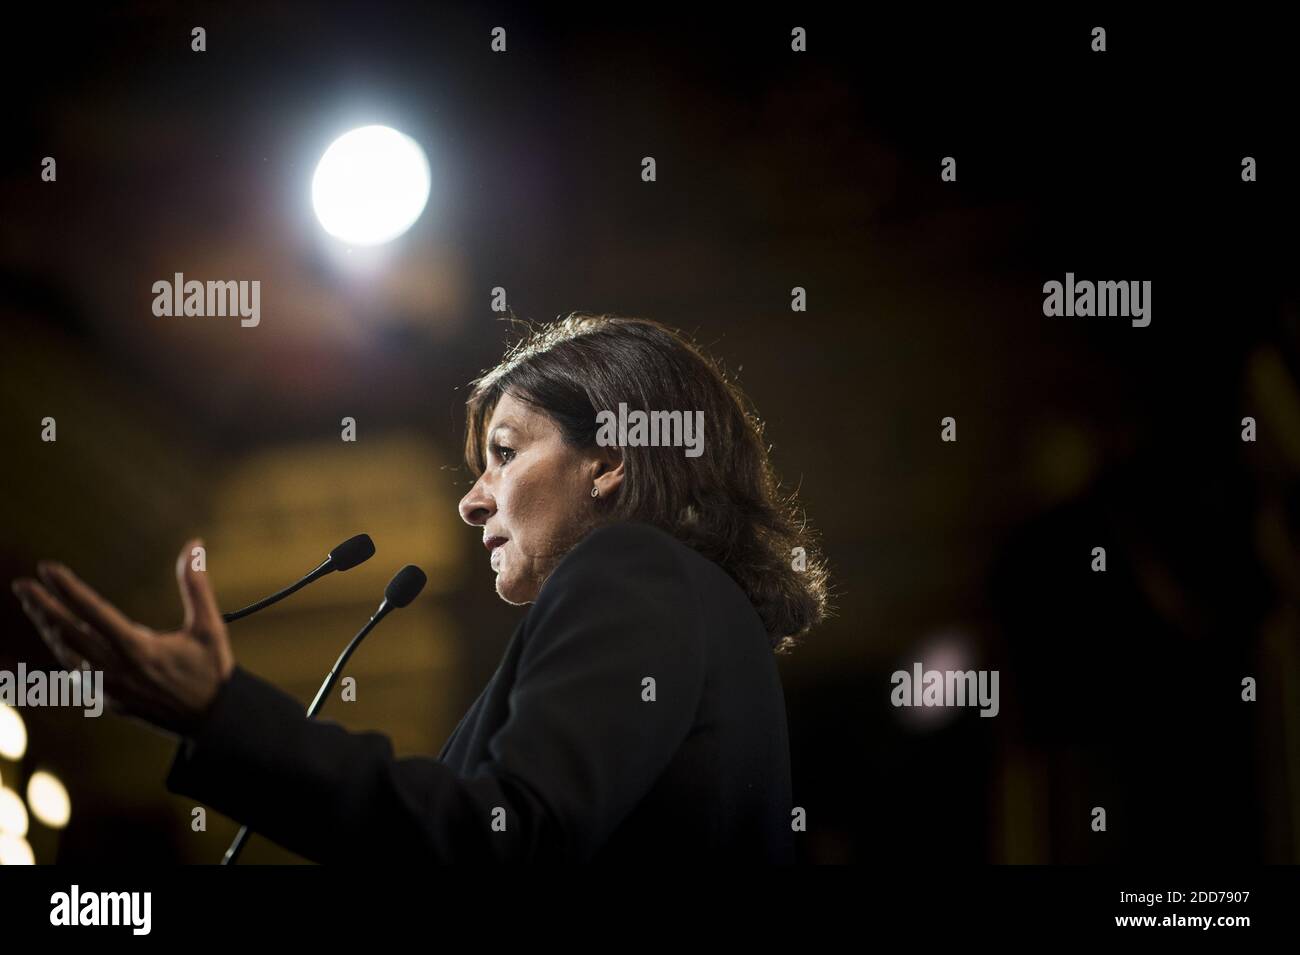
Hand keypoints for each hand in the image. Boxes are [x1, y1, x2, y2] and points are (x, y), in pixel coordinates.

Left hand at [9, 538, 235, 738]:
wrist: (213, 721)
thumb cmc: (211, 672)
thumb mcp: (210, 626)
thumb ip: (196, 586)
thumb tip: (194, 545)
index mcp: (138, 649)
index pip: (92, 611)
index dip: (67, 588)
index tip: (47, 569)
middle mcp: (117, 669)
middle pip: (68, 633)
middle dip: (42, 607)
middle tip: (22, 586)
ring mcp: (109, 689)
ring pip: (67, 655)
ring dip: (48, 629)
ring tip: (34, 608)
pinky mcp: (109, 702)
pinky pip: (77, 675)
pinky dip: (63, 653)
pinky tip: (58, 641)